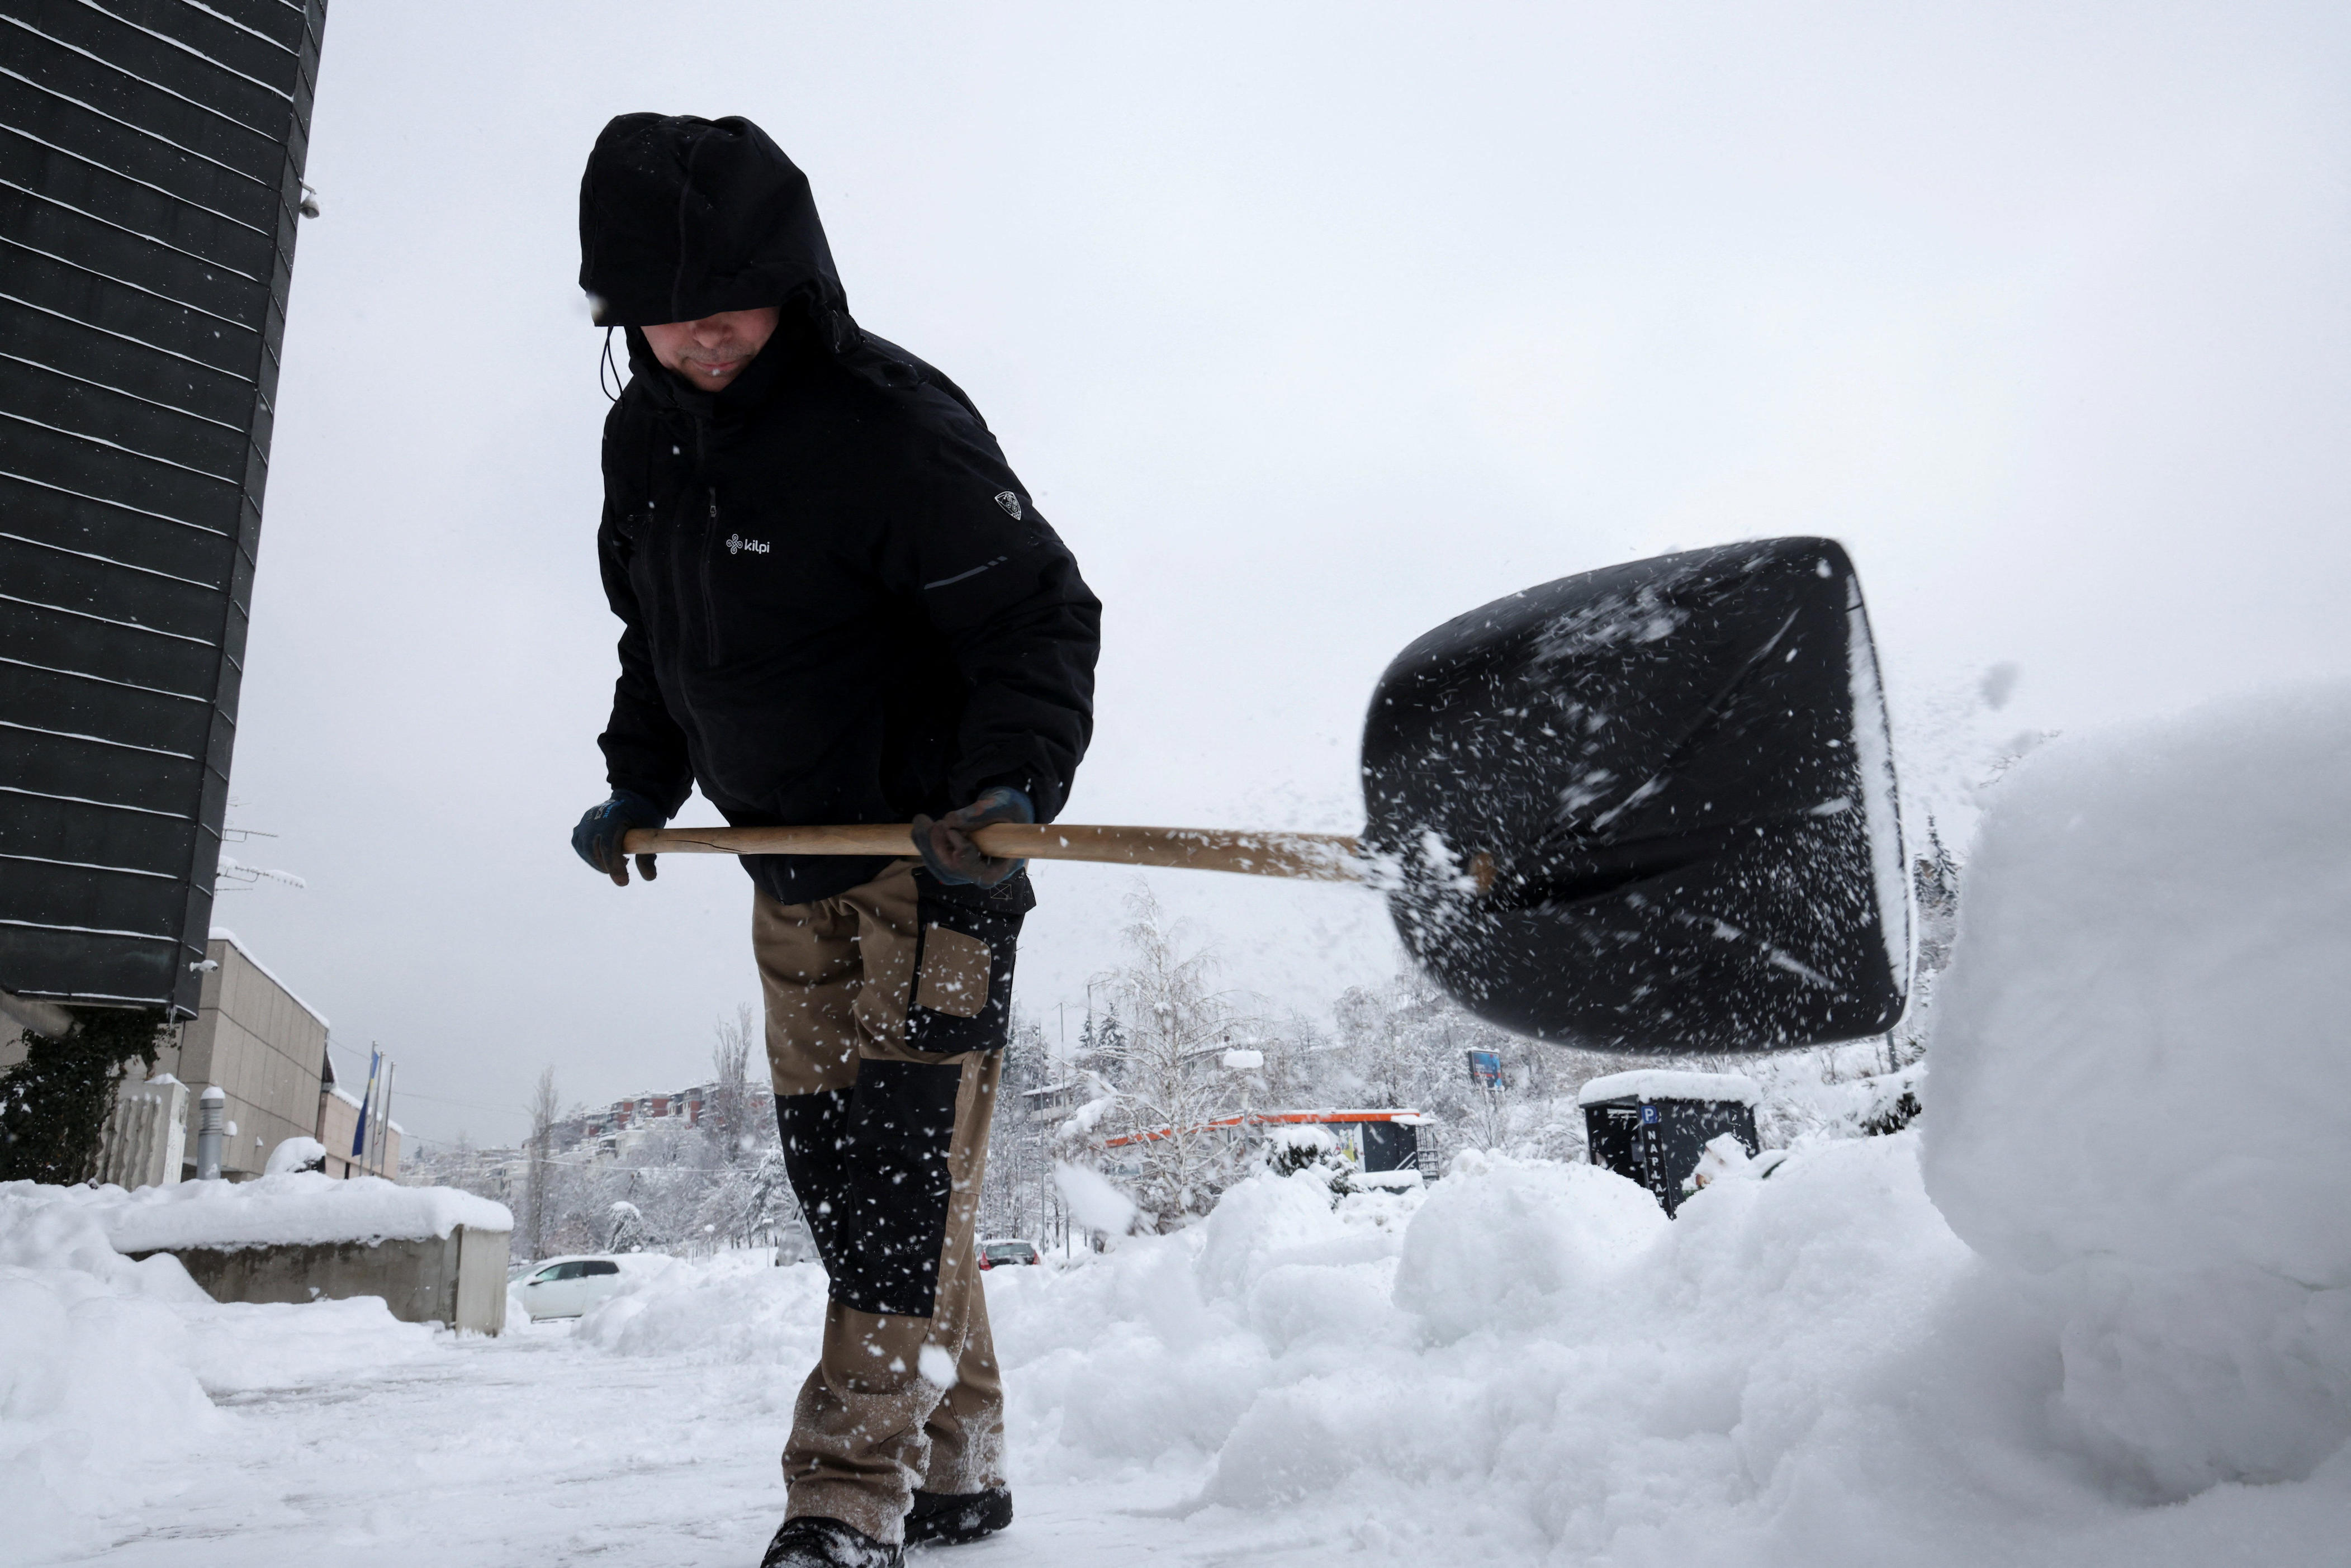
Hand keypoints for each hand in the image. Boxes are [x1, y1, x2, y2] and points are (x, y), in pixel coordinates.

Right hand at [572, 791, 668, 885]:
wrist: (632, 798)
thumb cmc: (643, 815)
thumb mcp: (651, 831)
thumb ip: (648, 855)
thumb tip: (649, 878)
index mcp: (614, 817)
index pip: (608, 846)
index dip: (614, 866)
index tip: (623, 882)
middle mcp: (595, 818)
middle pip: (593, 850)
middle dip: (607, 867)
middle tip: (623, 875)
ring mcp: (585, 822)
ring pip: (584, 850)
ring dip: (599, 863)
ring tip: (618, 862)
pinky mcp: (580, 827)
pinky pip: (580, 846)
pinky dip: (591, 856)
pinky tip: (605, 858)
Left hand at [911, 786, 1032, 885]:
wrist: (1004, 810)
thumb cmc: (1011, 809)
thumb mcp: (1004, 804)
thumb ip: (982, 812)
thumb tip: (951, 821)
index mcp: (1003, 866)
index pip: (980, 874)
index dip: (964, 857)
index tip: (953, 831)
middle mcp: (982, 873)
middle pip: (954, 872)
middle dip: (939, 848)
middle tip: (935, 823)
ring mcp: (966, 870)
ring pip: (940, 867)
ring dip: (927, 845)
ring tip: (922, 820)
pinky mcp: (954, 861)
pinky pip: (935, 859)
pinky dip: (924, 842)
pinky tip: (921, 824)